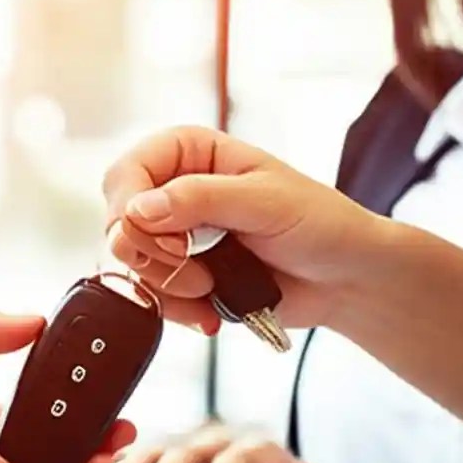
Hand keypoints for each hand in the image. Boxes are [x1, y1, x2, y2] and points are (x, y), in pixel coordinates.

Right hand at [101, 126, 387, 331]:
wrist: (344, 279)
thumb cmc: (319, 223)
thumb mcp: (264, 201)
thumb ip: (199, 199)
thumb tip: (138, 210)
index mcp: (189, 153)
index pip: (126, 173)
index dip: (130, 206)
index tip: (164, 234)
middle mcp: (173, 191)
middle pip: (118, 223)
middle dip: (154, 254)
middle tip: (196, 263)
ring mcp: (174, 238)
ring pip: (131, 267)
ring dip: (170, 286)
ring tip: (215, 284)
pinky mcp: (181, 278)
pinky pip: (152, 298)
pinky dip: (178, 309)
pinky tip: (212, 308)